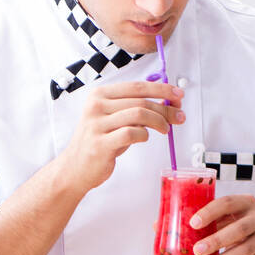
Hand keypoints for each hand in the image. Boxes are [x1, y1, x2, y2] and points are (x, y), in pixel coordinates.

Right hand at [57, 80, 183, 193]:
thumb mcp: (113, 119)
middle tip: (179, 116)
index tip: (177, 94)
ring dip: (159, 121)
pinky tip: (144, 138)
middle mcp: (96, 106)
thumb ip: (134, 108)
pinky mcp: (101, 143)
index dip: (161, 89)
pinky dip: (144, 135)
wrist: (75, 168)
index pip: (137, 87)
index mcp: (100, 95)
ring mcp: (97, 124)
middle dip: (166, 108)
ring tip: (165, 129)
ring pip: (139, 114)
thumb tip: (167, 101)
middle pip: (141, 101)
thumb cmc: (99, 142)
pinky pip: (131, 134)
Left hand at [188, 194, 254, 254]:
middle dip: (216, 240)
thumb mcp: (220, 217)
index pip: (227, 203)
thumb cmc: (232, 224)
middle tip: (196, 250)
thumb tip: (161, 226)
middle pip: (239, 229)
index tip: (193, 223)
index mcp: (245, 202)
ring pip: (244, 251)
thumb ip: (198, 220)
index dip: (210, 212)